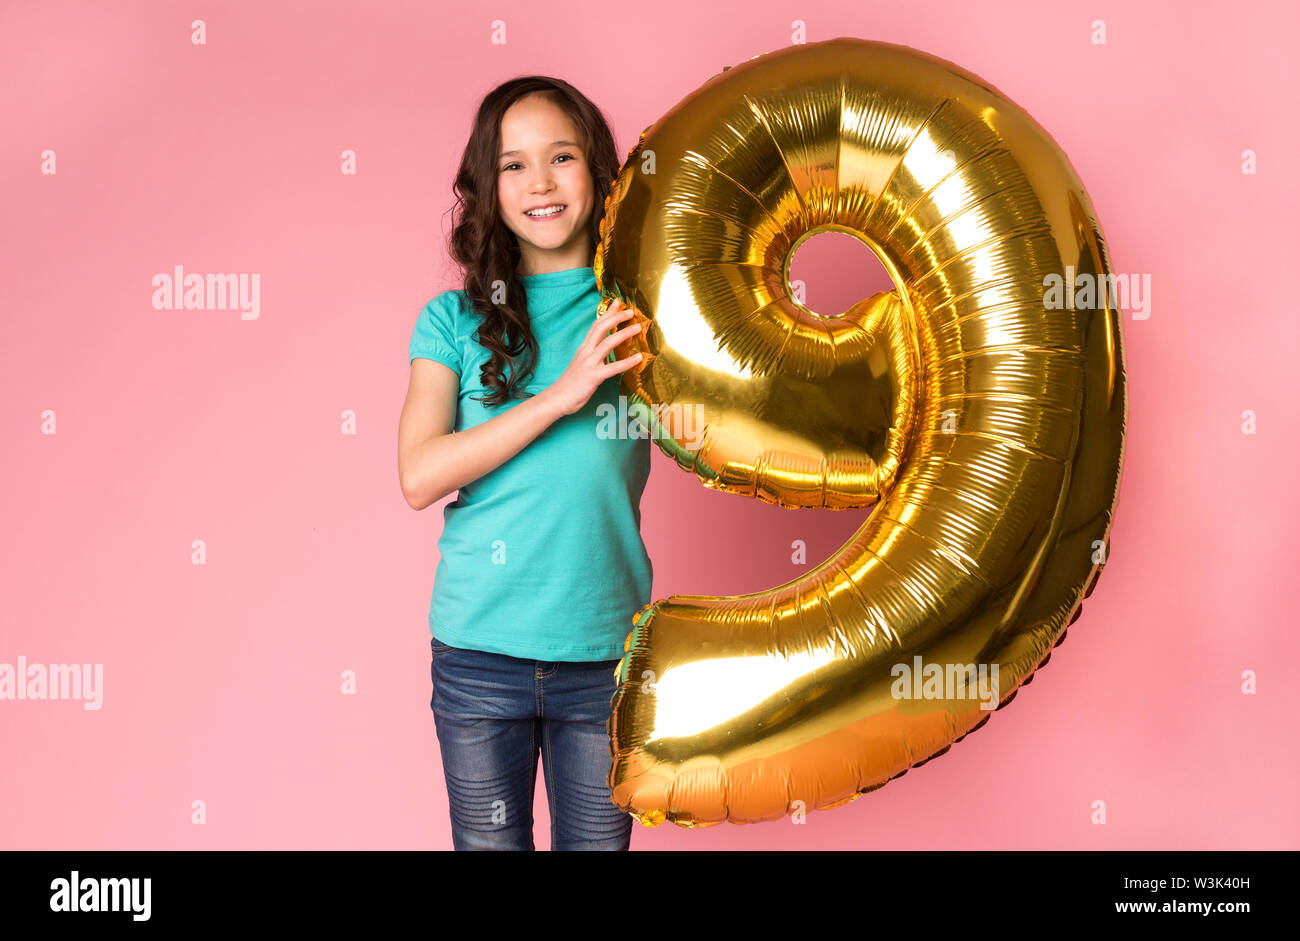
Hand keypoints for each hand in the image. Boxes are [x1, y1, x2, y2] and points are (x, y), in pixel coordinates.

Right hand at [543, 298, 643, 416]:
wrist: (558, 398)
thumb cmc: (570, 383)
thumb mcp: (581, 363)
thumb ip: (591, 355)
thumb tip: (603, 349)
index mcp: (584, 348)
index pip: (596, 325)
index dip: (607, 313)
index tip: (617, 303)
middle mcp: (586, 352)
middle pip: (601, 328)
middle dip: (616, 317)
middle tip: (631, 310)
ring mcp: (589, 363)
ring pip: (608, 343)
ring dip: (624, 333)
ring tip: (637, 327)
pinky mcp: (594, 376)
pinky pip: (613, 367)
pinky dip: (627, 362)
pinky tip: (639, 358)